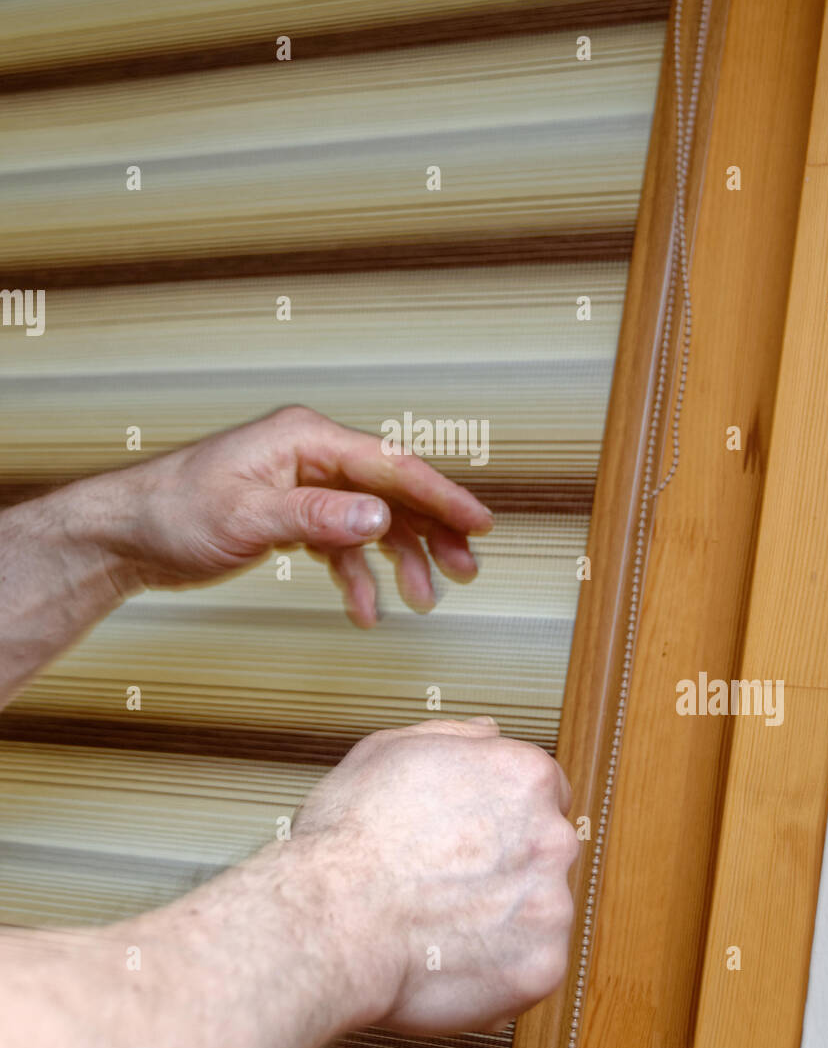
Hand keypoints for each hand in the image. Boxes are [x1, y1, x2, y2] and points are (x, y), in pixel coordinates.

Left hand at [92, 405, 492, 625]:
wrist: (127, 533)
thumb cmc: (172, 512)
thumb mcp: (246, 516)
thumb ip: (315, 517)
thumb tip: (378, 515)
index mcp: (305, 439)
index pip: (390, 465)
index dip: (440, 495)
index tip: (479, 522)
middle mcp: (310, 455)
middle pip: (391, 490)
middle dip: (431, 531)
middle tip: (465, 568)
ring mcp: (303, 484)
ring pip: (372, 519)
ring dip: (398, 559)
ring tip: (421, 598)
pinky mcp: (293, 513)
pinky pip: (341, 542)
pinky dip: (355, 575)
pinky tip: (364, 608)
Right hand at [291, 716, 577, 1034]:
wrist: (332, 919)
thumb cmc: (350, 838)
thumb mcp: (389, 750)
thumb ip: (453, 736)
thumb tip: (486, 733)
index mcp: (523, 777)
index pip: (543, 790)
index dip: (501, 811)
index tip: (470, 834)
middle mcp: (551, 836)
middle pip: (543, 849)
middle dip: (504, 863)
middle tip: (444, 879)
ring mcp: (552, 905)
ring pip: (537, 910)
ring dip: (502, 917)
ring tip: (439, 921)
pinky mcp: (541, 966)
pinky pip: (528, 966)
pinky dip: (496, 967)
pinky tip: (450, 955)